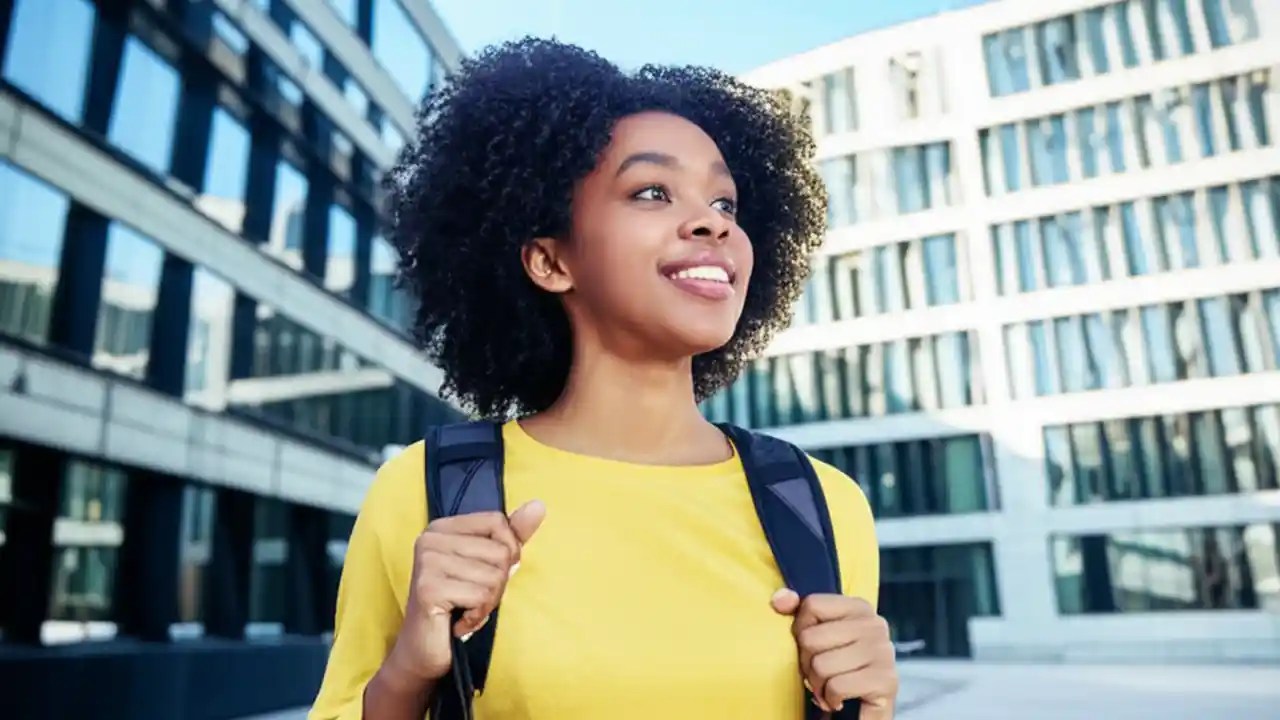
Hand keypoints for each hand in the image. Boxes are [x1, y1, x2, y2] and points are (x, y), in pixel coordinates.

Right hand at [386, 500, 546, 683]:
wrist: (424, 651)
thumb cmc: (459, 606)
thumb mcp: (488, 566)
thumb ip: (511, 535)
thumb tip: (538, 505)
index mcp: (443, 527)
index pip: (498, 522)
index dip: (507, 552)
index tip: (486, 574)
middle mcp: (430, 539)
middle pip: (500, 551)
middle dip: (497, 584)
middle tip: (472, 598)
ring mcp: (427, 563)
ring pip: (494, 576)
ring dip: (488, 603)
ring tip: (465, 609)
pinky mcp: (428, 589)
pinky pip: (482, 597)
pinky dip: (478, 616)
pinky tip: (460, 622)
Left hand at [772, 589, 896, 717]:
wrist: (865, 708)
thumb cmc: (839, 668)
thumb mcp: (820, 637)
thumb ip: (800, 614)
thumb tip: (779, 599)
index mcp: (859, 608)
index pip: (812, 605)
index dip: (801, 629)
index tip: (811, 647)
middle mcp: (875, 625)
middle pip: (811, 638)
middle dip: (807, 663)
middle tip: (820, 673)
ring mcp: (883, 652)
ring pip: (821, 665)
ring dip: (818, 684)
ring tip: (828, 686)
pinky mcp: (885, 681)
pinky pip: (836, 687)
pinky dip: (831, 699)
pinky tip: (839, 699)